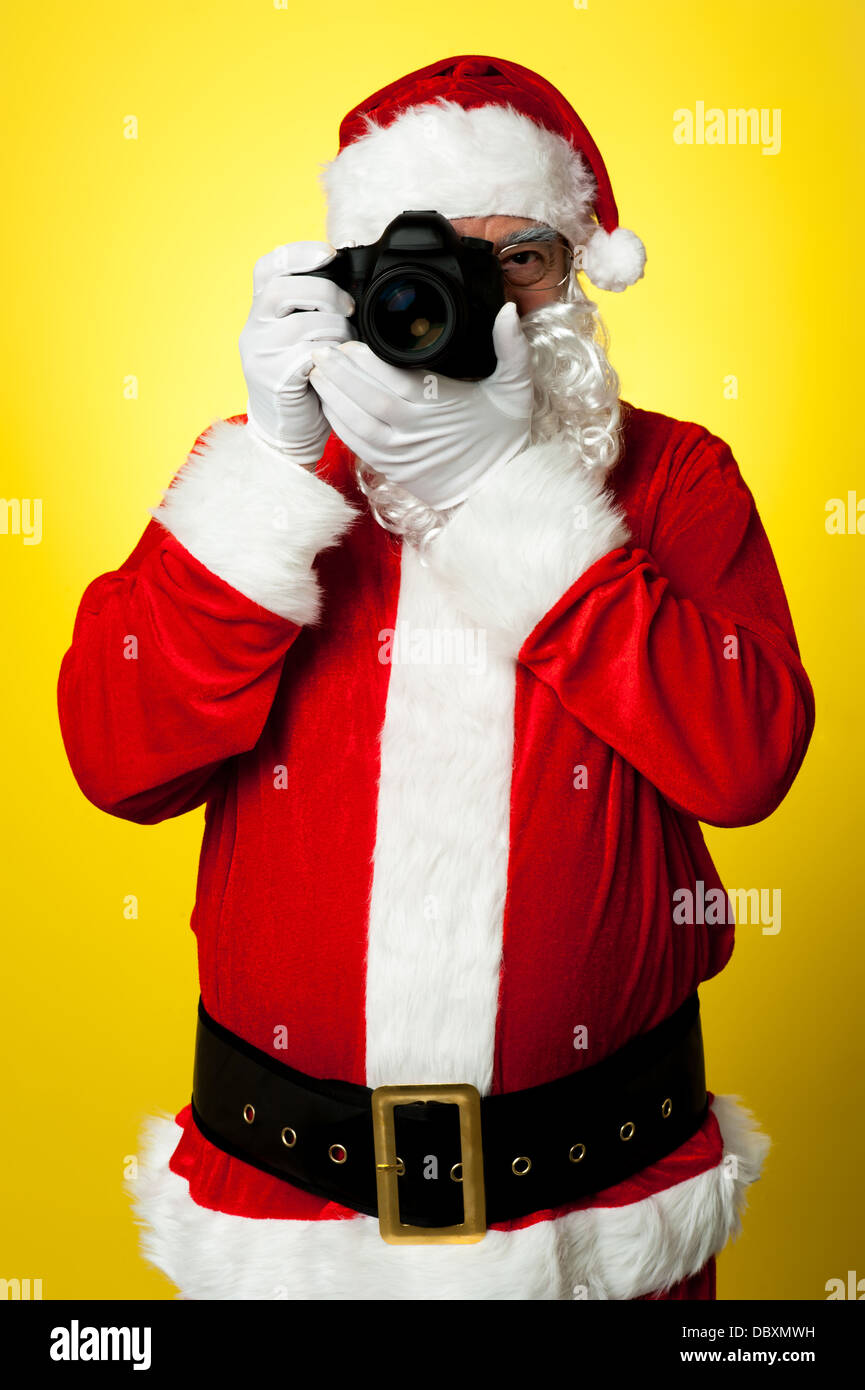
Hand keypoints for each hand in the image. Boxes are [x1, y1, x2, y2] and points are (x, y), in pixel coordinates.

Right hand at [239, 241, 355, 464]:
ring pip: (306, 323)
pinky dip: (332, 356)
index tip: (327, 254)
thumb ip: (310, 310)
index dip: (297, 254)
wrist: (288, 431)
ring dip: (337, 331)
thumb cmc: (303, 382)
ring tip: (346, 346)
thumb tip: (348, 281)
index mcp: (261, 312)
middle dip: (326, 293)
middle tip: (348, 309)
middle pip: (286, 288)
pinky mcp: (275, 377)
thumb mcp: (301, 338)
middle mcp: (254, 328)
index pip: (268, 268)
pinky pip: (310, 354)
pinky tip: (338, 363)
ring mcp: (261, 353)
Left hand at [308, 302, 533, 508]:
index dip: (367, 361)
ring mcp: (400, 453)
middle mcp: (416, 431)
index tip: (349, 342)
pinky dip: (339, 424)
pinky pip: (357, 445)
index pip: (395, 380)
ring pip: (357, 423)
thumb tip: (508, 310)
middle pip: (369, 399)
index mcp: (441, 406)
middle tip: (319, 351)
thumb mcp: (515, 388)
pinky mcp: (391, 468)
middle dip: (340, 374)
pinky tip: (327, 404)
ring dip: (333, 397)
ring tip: (316, 373)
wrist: (495, 487)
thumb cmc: (501, 436)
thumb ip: (512, 348)